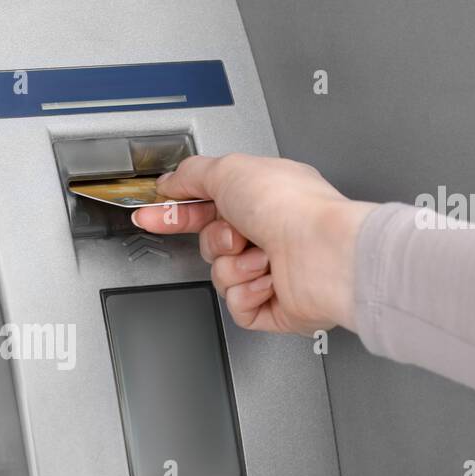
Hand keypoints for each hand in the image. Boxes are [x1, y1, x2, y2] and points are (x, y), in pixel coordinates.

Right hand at [131, 153, 376, 334]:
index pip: (206, 204)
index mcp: (263, 196)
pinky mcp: (273, 304)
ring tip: (262, 256)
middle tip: (236, 234)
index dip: (175, 211)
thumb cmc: (293, 209)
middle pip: (209, 243)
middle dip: (216, 240)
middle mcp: (269, 231)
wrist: (324, 254)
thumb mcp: (230, 170)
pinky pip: (235, 305)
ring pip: (220, 275)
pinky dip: (248, 293)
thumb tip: (171, 181)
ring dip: (234, 266)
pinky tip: (270, 280)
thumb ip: (192, 174)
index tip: (150, 214)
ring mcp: (272, 268)